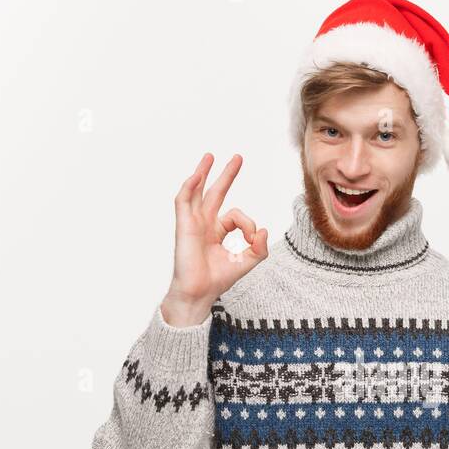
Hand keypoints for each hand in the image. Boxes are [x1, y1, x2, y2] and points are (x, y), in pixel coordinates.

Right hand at [161, 152, 268, 326]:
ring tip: (210, 156)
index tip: (254, 238)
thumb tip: (264, 230)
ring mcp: (192, 223)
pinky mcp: (184, 225)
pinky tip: (196, 175)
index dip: (248, 223)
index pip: (235, 215)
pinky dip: (189, 187)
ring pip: (196, 192)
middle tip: (237, 157)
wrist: (200, 292)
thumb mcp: (246, 262)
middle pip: (214, 193)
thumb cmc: (218, 279)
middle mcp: (204, 224)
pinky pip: (183, 201)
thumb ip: (259, 248)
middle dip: (226, 175)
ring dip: (203, 172)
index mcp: (216, 231)